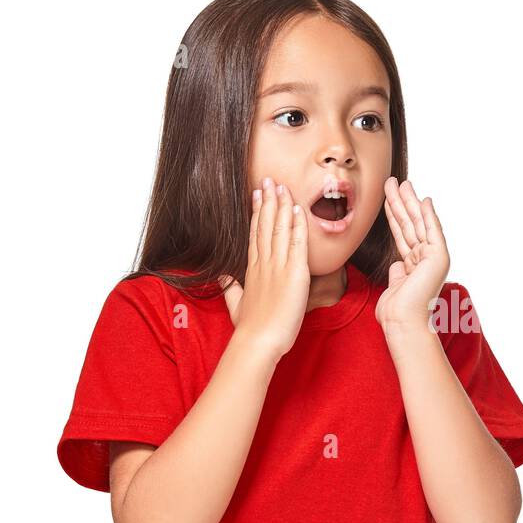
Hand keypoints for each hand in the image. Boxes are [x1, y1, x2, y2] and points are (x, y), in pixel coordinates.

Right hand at [218, 177, 309, 359]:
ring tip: (282, 186)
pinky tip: (298, 210)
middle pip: (265, 225)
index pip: (255, 234)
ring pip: (280, 229)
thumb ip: (231, 288)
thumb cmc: (249, 328)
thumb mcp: (235, 304)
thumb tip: (225, 277)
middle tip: (270, 179)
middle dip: (268, 201)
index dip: (257, 212)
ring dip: (282, 206)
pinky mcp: (295, 274)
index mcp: (252, 269)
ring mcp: (278, 267)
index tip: (257, 194)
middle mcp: (264, 263)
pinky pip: (297, 244)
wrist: (258, 342)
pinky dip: (298, 225)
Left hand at [377, 177, 449, 330]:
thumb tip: (397, 264)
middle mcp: (425, 260)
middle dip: (400, 202)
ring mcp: (433, 258)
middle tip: (393, 181)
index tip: (388, 198)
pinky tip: (424, 200)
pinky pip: (432, 231)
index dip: (395, 215)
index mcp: (414, 266)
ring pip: (418, 224)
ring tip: (401, 183)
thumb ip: (397, 272)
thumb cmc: (395, 313)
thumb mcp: (393, 287)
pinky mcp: (439, 258)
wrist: (403, 323)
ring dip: (408, 202)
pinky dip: (429, 215)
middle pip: (410, 224)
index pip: (402, 234)